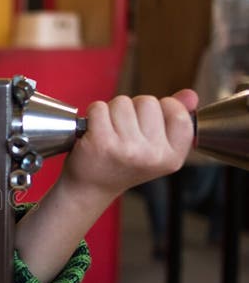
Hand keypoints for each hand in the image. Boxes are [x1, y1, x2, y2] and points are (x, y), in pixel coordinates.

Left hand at [62, 89, 197, 202]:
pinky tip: (94, 132)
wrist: (91, 187)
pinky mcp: (101, 142)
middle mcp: (153, 155)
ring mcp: (127, 149)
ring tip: (110, 133)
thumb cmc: (123, 163)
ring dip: (112, 112)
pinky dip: (94, 114)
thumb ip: (175, 119)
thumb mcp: (156, 148)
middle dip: (134, 110)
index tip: (149, 123)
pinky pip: (99, 107)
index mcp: (172, 157)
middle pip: (148, 101)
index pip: (179, 113)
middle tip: (124, 133)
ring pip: (122, 102)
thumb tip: (190, 95)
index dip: (163, 108)